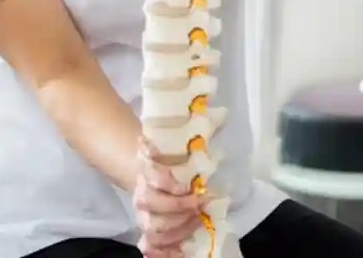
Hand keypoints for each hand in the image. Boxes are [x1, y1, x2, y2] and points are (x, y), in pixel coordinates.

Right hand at [134, 136, 203, 257]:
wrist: (149, 180)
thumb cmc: (169, 164)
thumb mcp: (177, 148)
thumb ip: (194, 135)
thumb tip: (219, 119)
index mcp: (147, 171)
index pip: (154, 176)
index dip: (169, 182)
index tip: (187, 186)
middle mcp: (142, 195)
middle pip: (151, 205)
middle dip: (177, 207)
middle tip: (199, 205)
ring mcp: (144, 216)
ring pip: (153, 228)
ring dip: (178, 228)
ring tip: (198, 222)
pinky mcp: (148, 234)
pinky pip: (150, 248)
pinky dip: (164, 252)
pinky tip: (180, 251)